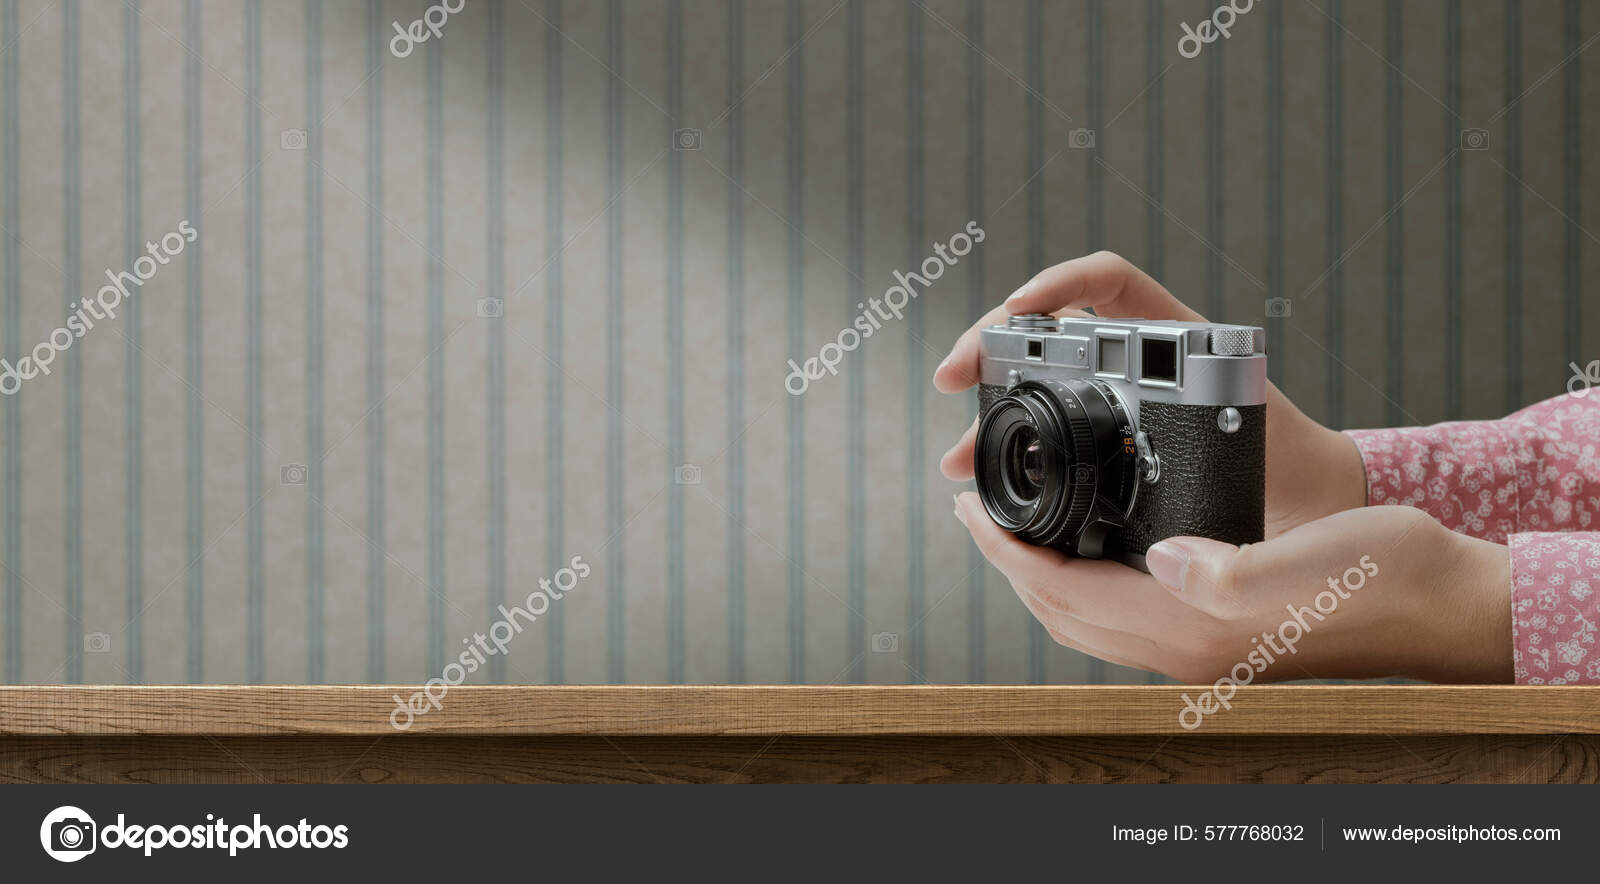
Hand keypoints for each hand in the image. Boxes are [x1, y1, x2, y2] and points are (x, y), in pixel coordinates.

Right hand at [934, 251, 1366, 536]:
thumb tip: (1146, 435)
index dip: (1058, 282)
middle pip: (1043, 330)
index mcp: (1169, 335)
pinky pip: (1043, 427)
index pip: (1107, 280)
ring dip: (988, 412)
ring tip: (957, 458)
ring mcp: (1110, 393)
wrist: (1298, 495)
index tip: (1018, 309)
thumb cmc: (1283, 457)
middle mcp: (1131, 356)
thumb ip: (1212, 422)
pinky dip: (1008, 443)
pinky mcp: (1101, 433)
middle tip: (951, 376)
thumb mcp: (1249, 430)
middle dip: (987, 346)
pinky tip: (980, 467)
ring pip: (1032, 386)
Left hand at [952, 493, 1512, 683]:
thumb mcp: (1305, 559)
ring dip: (1040, 574)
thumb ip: (1228, 570)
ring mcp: (1198, 649)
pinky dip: (1082, 583)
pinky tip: (1091, 547)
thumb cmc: (1382, 573)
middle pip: (1060, 610)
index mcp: (1192, 627)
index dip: (1008, 551)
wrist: (1441, 601)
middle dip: (1008, 562)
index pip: (1065, 591)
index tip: (970, 507)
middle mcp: (1184, 648)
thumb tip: (1160, 562)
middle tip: (976, 510)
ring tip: (1015, 526)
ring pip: (1085, 618)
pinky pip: (1118, 615)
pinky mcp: (1216, 637)